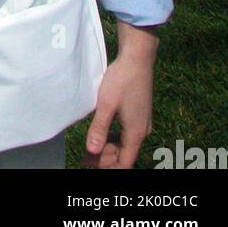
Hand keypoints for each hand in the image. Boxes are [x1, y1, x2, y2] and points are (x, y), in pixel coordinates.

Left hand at [84, 23, 156, 167]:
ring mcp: (141, 122)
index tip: (91, 165)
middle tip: (85, 157)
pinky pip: (126, 134)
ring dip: (109, 149)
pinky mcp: (139, 114)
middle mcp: (142, 131)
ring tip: (90, 147)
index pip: (125, 163)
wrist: (137, 59)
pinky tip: (101, 133)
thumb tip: (92, 151)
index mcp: (135, 133)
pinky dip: (113, 138)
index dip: (108, 167)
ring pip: (125, 145)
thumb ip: (99, 128)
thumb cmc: (122, 80)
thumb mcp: (106, 104)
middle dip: (106, 159)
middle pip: (125, 155)